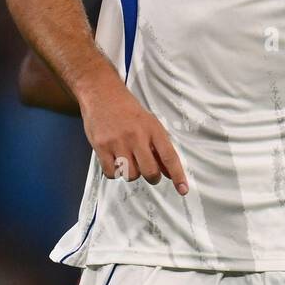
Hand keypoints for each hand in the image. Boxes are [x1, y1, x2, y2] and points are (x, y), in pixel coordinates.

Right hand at [79, 75, 188, 194]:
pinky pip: (112, 173)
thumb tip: (170, 173)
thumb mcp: (149, 123)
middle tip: (149, 172)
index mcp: (153, 129)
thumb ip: (159, 148)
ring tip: (128, 159)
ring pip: (131, 175)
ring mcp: (118, 142)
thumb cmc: (128, 111)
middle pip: (150, 171)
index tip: (183, 190)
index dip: (177, 175)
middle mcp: (137, 136)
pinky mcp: (101, 147)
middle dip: (152, 177)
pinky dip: (115, 172)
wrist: (102, 94)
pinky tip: (115, 160)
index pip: (169, 156)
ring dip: (132, 173)